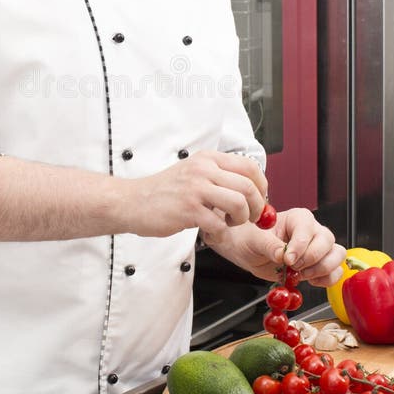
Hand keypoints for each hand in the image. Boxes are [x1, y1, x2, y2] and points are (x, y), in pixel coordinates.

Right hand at [126, 150, 267, 238]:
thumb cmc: (164, 191)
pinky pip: (219, 224)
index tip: (259, 199)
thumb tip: (250, 190)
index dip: (261, 185)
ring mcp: (196, 189)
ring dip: (240, 219)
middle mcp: (204, 169)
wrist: (132, 201)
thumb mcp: (193, 172)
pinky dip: (221, 234)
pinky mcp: (189, 210)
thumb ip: (218, 177)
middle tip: (250, 217)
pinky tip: (212, 234)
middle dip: (256, 207)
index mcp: (208, 159)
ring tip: (229, 223)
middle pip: (249, 186)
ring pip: (239, 203)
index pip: (249, 166)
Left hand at [202, 207, 345, 286]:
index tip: (287, 259)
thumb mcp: (254, 240)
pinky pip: (336, 272)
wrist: (249, 252)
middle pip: (327, 241)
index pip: (307, 229)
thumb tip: (282, 255)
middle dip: (311, 258)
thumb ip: (269, 246)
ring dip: (321, 269)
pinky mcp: (320, 264)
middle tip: (294, 267)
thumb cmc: (251, 239)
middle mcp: (313, 230)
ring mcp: (319, 248)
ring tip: (301, 274)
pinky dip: (326, 280)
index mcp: (298, 218)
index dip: (300, 246)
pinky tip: (309, 280)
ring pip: (337, 255)